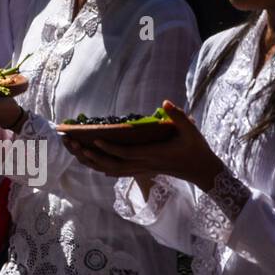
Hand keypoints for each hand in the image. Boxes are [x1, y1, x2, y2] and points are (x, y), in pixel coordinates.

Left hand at [60, 101, 228, 188]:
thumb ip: (178, 116)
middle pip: (112, 164)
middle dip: (91, 155)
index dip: (109, 148)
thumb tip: (165, 102)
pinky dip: (103, 167)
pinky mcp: (142, 170)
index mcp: (152, 155)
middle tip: (73, 144)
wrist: (202, 170)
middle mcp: (143, 164)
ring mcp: (142, 169)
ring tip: (75, 150)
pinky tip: (92, 163)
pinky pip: (118, 171)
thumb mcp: (191, 131)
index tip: (94, 139)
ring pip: (112, 170)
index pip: (126, 153)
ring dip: (92, 161)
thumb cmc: (196, 148)